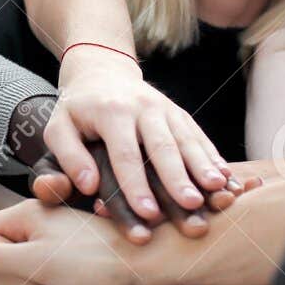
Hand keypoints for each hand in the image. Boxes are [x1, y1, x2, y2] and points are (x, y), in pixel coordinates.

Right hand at [0, 198, 142, 284]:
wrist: (154, 261)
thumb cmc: (96, 262)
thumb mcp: (35, 263)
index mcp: (24, 215)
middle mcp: (40, 216)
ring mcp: (58, 230)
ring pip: (19, 248)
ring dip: (4, 266)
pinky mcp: (76, 245)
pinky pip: (42, 256)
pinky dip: (32, 271)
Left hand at [43, 46, 230, 223]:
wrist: (102, 72)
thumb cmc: (77, 110)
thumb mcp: (58, 126)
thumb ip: (68, 156)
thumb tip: (87, 186)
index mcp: (111, 112)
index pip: (125, 153)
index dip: (136, 185)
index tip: (147, 213)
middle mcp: (142, 107)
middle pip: (162, 146)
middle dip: (177, 177)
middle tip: (190, 205)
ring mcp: (165, 108)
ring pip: (187, 139)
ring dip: (203, 165)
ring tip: (216, 190)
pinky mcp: (179, 113)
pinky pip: (198, 135)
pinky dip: (213, 156)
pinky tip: (226, 177)